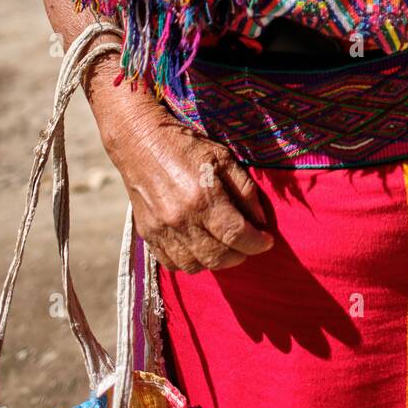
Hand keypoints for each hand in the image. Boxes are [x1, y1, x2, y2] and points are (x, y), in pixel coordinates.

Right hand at [107, 102, 273, 274]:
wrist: (140, 142)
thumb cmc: (185, 146)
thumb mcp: (223, 158)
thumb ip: (244, 190)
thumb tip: (259, 220)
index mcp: (203, 198)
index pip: (237, 235)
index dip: (257, 244)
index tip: (266, 241)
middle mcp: (181, 219)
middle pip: (218, 257)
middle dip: (240, 255)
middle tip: (247, 244)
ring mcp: (162, 230)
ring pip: (195, 265)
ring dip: (216, 262)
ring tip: (225, 247)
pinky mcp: (148, 234)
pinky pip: (172, 263)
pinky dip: (190, 262)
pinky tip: (200, 248)